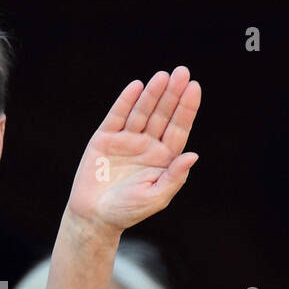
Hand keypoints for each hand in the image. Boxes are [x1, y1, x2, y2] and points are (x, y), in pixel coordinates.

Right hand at [64, 67, 200, 235]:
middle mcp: (147, 145)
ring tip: (162, 76)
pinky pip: (117, 116)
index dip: (186, 108)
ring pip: (142, 112)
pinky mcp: (105, 138)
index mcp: (163, 158)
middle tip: (182, 72)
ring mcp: (126, 140)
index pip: (178, 129)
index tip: (194, 88)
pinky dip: (126, 101)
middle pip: (163, 115)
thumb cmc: (127, 211)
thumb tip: (193, 155)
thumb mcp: (156, 197)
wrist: (93, 217)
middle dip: (172, 94)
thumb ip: (174, 177)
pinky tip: (136, 87)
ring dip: (152, 94)